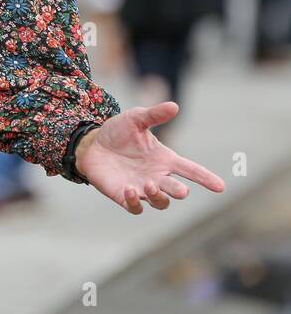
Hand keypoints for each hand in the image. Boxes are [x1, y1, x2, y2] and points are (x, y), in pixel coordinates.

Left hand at [76, 102, 225, 213]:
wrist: (91, 144)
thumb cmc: (118, 132)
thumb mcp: (136, 119)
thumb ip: (154, 115)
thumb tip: (174, 106)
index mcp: (164, 159)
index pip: (191, 170)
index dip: (206, 178)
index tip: (220, 186)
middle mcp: (157, 176)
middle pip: (176, 190)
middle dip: (179, 191)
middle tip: (179, 190)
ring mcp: (141, 188)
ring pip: (160, 202)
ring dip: (159, 197)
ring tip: (149, 185)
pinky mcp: (124, 196)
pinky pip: (135, 208)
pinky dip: (135, 202)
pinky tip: (129, 189)